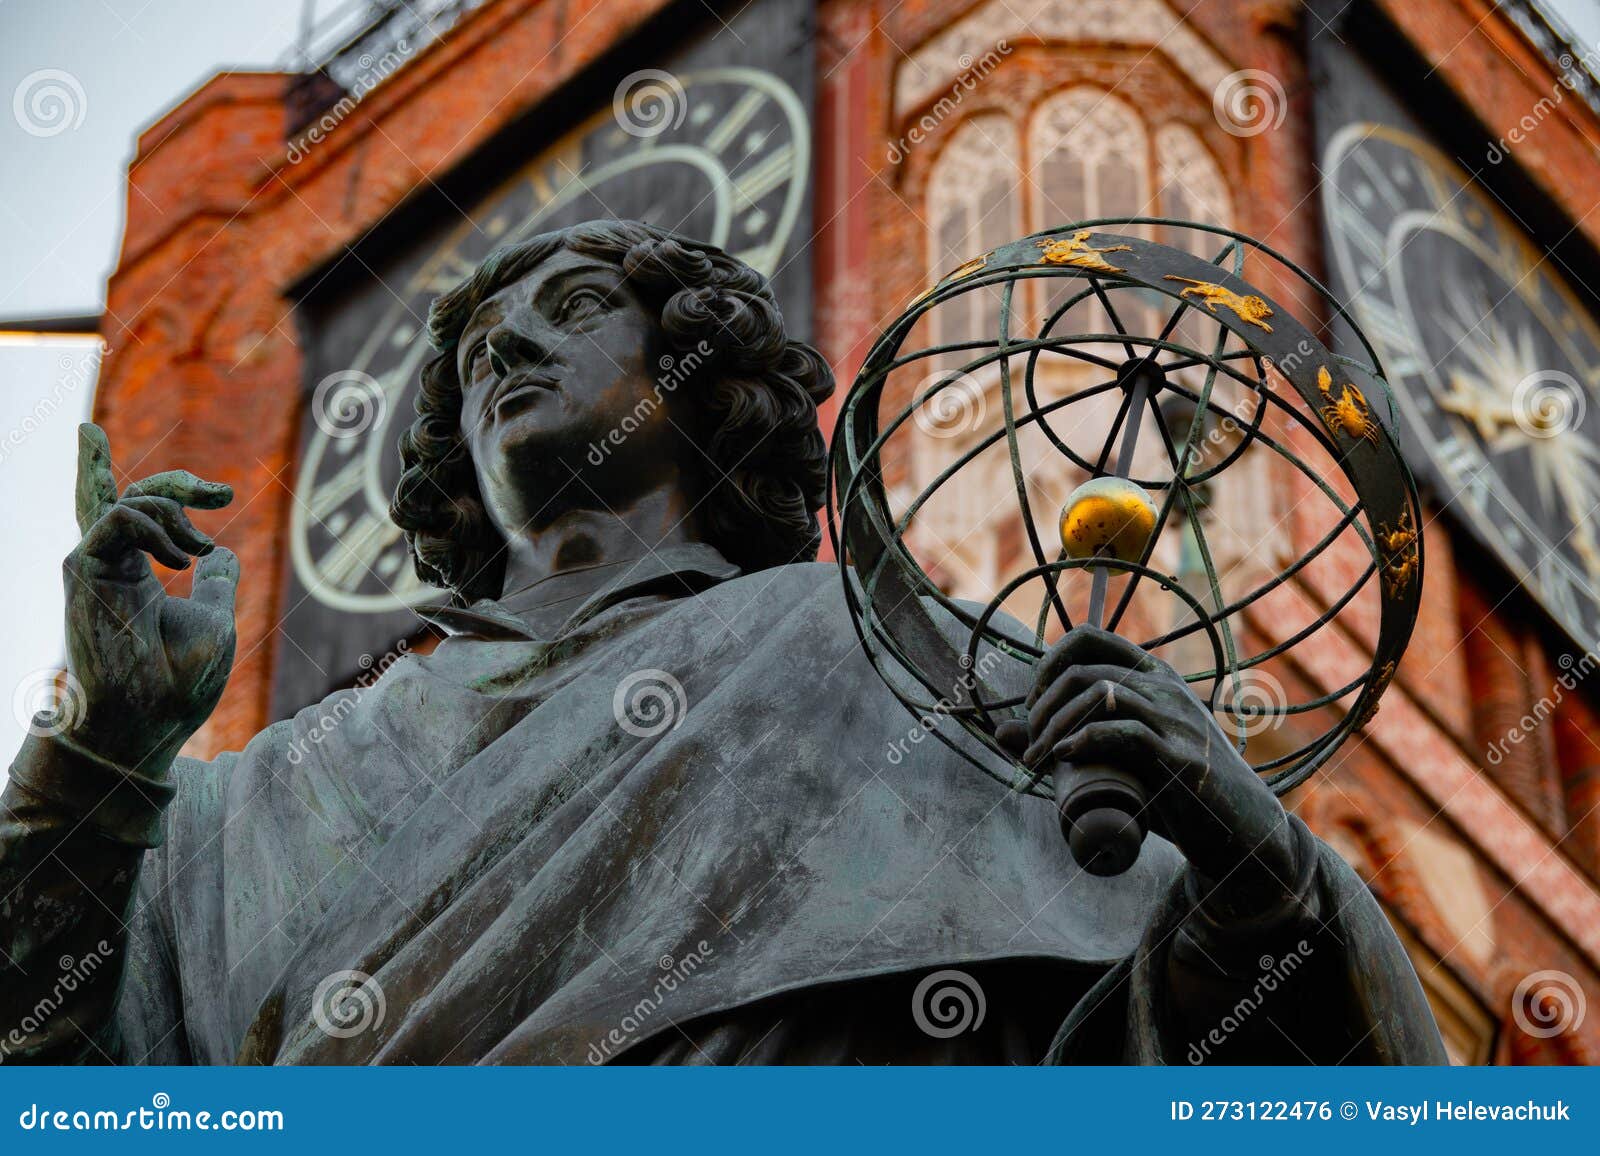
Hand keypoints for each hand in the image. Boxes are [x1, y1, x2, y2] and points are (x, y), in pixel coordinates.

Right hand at [59, 423, 237, 771]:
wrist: (147, 718)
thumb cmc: (181, 680)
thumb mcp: (214, 621)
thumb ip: (214, 583)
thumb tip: (223, 551)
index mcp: (143, 573)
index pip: (146, 511)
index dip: (185, 491)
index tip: (226, 495)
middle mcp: (116, 565)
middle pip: (133, 497)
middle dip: (179, 483)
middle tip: (223, 494)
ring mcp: (99, 566)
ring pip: (122, 501)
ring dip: (170, 509)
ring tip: (197, 551)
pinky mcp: (84, 571)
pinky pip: (115, 519)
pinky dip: (153, 525)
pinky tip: (180, 561)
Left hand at [1024, 626, 1298, 916]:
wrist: (1241, 831)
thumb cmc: (1174, 792)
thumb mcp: (1118, 760)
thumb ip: (1066, 741)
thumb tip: (1002, 733)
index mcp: (1153, 677)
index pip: (1089, 637)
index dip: (1048, 662)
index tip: (1032, 704)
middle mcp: (1164, 688)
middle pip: (1082, 670)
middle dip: (1041, 705)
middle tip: (1029, 742)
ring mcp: (1174, 719)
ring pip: (1097, 694)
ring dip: (1053, 726)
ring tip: (1036, 759)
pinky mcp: (1179, 756)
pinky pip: (1121, 731)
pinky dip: (1082, 740)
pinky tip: (1062, 758)